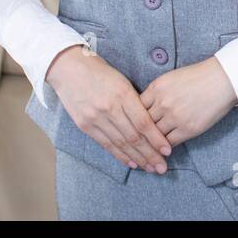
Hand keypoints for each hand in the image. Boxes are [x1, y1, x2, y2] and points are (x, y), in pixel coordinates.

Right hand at [46, 44, 172, 172]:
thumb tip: (152, 121)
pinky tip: (131, 163)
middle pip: (133, 137)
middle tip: (162, 167)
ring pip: (120, 143)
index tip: (167, 150)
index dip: (156, 139)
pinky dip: (119, 155)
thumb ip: (135, 100)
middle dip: (150, 154)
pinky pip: (105, 144)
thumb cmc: (100, 72)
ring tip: (150, 168)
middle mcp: (109, 108)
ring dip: (137, 158)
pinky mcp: (85, 125)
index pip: (143, 122)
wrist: (69, 69)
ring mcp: (96, 118)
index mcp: (123, 94)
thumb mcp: (122, 81)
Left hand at [139, 57, 237, 149]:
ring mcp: (175, 117)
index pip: (136, 108)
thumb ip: (157, 92)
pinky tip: (161, 152)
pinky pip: (169, 143)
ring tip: (144, 153)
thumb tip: (146, 107)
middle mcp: (163, 103)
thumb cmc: (199, 76)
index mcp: (157, 88)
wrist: (223, 79)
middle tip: (131, 146)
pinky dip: (164, 149)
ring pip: (154, 136)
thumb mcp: (172, 78)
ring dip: (149, 145)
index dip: (132, 119)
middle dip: (137, 135)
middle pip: (142, 124)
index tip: (130, 127)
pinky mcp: (188, 129)